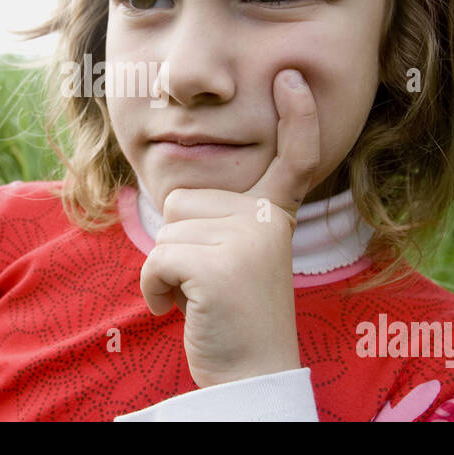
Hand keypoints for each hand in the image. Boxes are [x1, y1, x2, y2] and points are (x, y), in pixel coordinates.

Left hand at [139, 68, 321, 388]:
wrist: (250, 377)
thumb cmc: (231, 320)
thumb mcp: (236, 260)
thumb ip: (220, 223)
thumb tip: (176, 195)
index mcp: (275, 217)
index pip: (293, 159)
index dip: (297, 118)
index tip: (292, 77)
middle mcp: (268, 222)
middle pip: (183, 199)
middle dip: (179, 244)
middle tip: (210, 285)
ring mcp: (248, 242)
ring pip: (166, 230)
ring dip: (166, 269)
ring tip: (200, 298)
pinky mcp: (220, 266)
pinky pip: (157, 259)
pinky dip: (155, 289)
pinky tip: (182, 310)